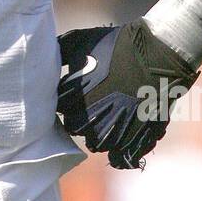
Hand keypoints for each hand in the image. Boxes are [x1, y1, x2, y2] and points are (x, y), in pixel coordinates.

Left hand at [56, 21, 198, 169]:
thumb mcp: (81, 41)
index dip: (66, 102)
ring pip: (97, 144)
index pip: (59, 109)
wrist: (159, 53)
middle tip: (92, 107)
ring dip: (99, 134)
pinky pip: (120, 159)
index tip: (75, 95)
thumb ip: (59, 52)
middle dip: (80, 119)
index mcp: (73, 98)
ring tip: (108, 119)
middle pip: (75, 128)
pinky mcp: (136, 140)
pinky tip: (120, 142)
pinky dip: (119, 154)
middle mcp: (90, 120)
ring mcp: (114, 133)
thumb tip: (42, 56)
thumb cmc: (118, 45)